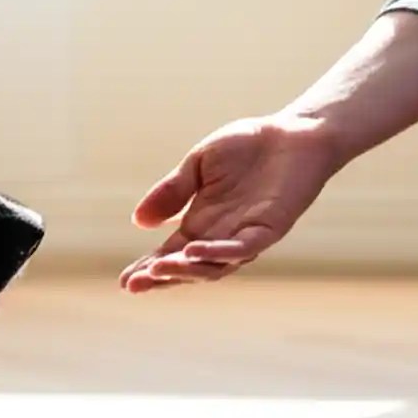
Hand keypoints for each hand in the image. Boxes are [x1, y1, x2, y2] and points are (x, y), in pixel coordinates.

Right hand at [119, 115, 341, 292]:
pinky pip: (242, 248)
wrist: (293, 133)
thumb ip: (172, 191)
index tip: (124, 281)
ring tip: (158, 269)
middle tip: (134, 285)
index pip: (170, 253)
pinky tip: (194, 251)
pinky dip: (217, 252)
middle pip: (188, 267)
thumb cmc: (248, 146)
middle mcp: (221, 235)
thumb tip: (138, 221)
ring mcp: (245, 235)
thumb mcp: (198, 164)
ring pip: (214, 265)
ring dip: (185, 270)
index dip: (148, 268)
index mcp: (201, 222)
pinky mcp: (269, 229)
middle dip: (161, 277)